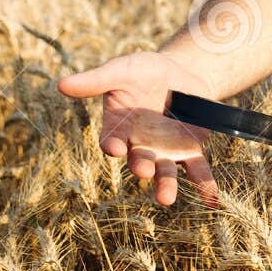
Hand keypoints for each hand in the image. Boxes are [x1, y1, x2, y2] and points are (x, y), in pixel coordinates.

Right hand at [55, 51, 219, 207]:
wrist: (179, 73)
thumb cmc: (142, 72)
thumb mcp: (121, 69)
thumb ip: (95, 80)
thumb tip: (60, 84)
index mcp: (119, 128)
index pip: (111, 141)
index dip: (112, 145)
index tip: (114, 148)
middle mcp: (140, 146)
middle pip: (138, 160)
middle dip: (141, 166)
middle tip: (144, 171)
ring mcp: (165, 152)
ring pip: (166, 172)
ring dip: (166, 185)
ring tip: (166, 198)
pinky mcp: (191, 151)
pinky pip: (198, 171)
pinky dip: (205, 186)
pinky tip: (212, 201)